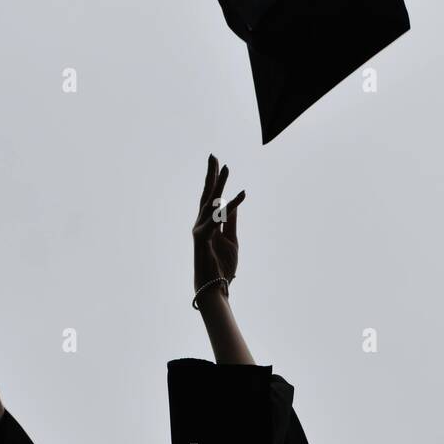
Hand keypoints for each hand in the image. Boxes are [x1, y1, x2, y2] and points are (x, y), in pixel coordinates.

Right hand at [193, 153, 244, 295]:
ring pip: (211, 202)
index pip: (213, 199)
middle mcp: (202, 224)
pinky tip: (242, 195)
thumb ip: (231, 221)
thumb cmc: (222, 267)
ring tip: (225, 167)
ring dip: (219, 184)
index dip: (217, 182)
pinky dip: (231, 207)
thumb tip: (234, 203)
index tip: (221, 165)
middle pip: (207, 195)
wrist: (215, 288)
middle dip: (211, 175)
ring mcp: (201, 230)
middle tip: (213, 155)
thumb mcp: (232, 240)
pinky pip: (219, 218)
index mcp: (209, 225)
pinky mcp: (203, 238)